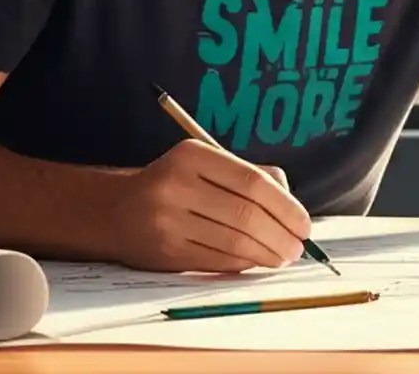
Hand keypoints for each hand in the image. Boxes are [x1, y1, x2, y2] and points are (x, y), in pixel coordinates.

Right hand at [106, 140, 311, 272]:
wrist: (114, 210)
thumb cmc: (176, 185)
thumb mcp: (207, 165)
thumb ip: (252, 175)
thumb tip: (292, 205)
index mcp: (193, 155)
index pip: (253, 182)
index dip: (286, 206)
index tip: (304, 225)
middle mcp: (177, 185)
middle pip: (246, 214)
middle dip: (281, 235)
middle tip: (298, 248)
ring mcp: (168, 220)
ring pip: (234, 241)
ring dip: (267, 254)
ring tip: (283, 257)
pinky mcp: (164, 251)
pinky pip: (217, 259)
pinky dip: (244, 263)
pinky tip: (257, 262)